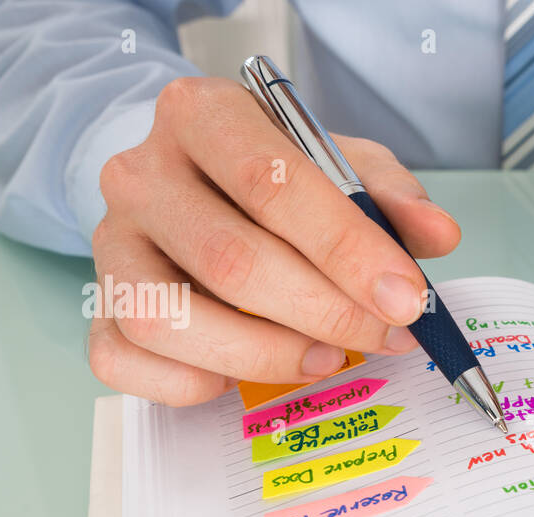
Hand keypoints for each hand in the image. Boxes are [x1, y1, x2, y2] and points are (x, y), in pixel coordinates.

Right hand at [88, 76, 459, 404]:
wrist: (190, 181)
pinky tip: (243, 376)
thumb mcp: (341, 164)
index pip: (275, 184)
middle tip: (385, 336)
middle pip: (232, 259)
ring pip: (171, 319)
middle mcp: (142, 174)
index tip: (406, 299)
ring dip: (264, 355)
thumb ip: (390, 197)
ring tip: (324, 357)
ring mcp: (110, 243)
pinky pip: (125, 360)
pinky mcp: (96, 305)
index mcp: (204, 116)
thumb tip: (437, 236)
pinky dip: (192, 383)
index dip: (349, 251)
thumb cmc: (273, 178)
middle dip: (325, 313)